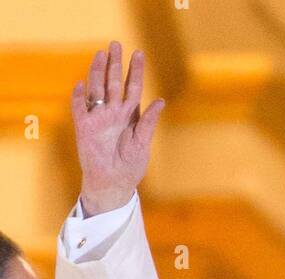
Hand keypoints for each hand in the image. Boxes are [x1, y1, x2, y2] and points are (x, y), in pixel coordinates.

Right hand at [72, 41, 164, 214]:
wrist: (114, 184)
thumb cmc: (131, 167)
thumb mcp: (143, 144)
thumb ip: (149, 122)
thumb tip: (160, 101)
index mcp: (130, 115)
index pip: (133, 87)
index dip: (135, 71)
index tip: (138, 53)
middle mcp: (114, 113)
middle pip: (114, 83)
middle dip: (115, 63)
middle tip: (116, 44)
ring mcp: (98, 119)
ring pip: (97, 89)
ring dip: (98, 72)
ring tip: (100, 54)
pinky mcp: (84, 129)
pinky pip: (80, 109)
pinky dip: (79, 97)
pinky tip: (81, 85)